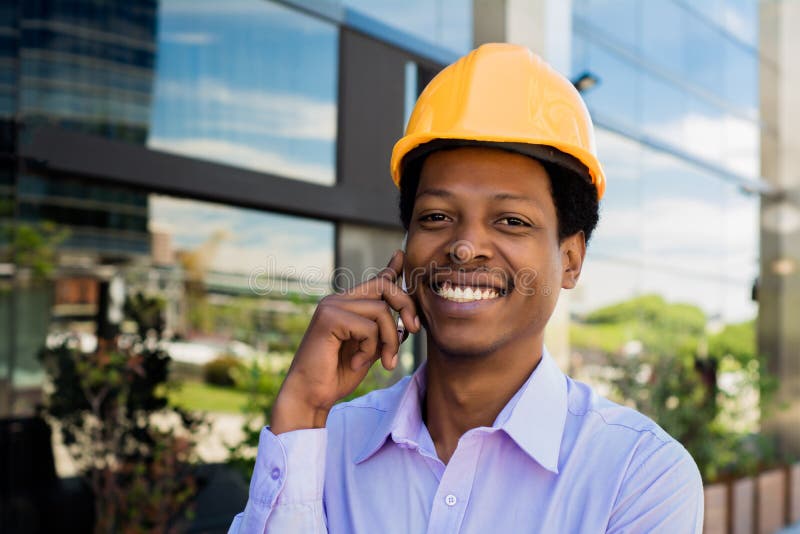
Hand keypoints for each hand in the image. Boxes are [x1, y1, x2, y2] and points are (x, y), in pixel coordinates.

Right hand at [270, 250, 420, 433]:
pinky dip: (371, 349)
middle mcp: (337, 300)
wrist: (312, 396)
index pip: (375, 281)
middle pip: (383, 286)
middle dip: (405, 306)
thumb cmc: (338, 375)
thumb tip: (406, 322)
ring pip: (381, 311)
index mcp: (347, 305)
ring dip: (389, 340)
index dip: (391, 268)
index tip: (401, 255)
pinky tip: (357, 363)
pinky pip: (369, 327)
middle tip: (414, 331)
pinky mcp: (329, 318)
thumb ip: (384, 332)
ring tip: (383, 362)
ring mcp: (331, 306)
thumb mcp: (370, 349)